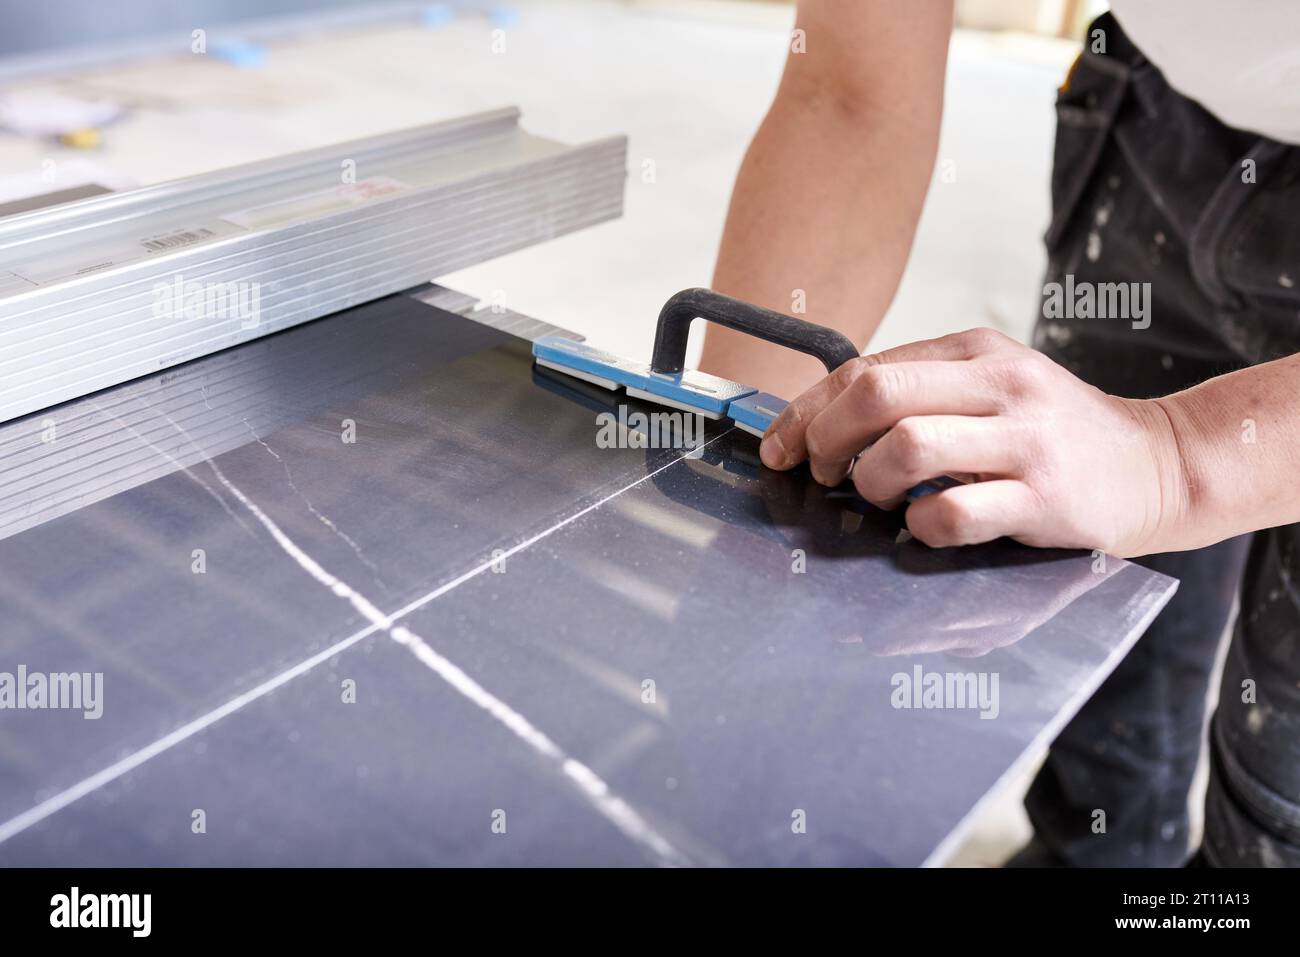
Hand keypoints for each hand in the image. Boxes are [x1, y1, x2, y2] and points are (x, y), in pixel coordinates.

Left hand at [758, 328, 1188, 556]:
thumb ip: (923, 389)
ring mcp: (1024, 441)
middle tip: (821, 472)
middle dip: (825, 439)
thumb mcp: (994, 384)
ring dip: (869, 480)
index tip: (781, 445)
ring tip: (876, 496)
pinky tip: (923, 525)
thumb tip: (827, 418)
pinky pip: (951, 512)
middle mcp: (1000, 385)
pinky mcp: (1043, 498)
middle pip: (876, 396)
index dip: (806, 410)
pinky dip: (919, 525)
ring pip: (906, 447)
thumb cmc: (1055, 431)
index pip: (865, 369)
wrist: (1156, 464)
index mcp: (976, 352)